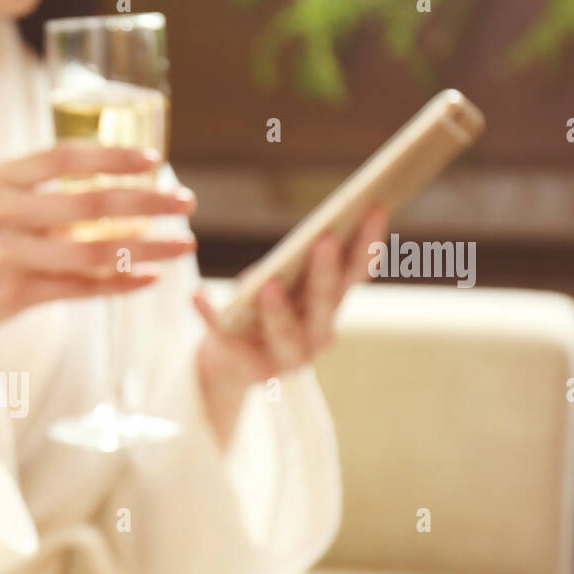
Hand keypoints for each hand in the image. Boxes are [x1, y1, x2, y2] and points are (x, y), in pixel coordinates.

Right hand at [0, 142, 195, 380]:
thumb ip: (40, 200)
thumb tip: (112, 191)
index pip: (63, 157)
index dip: (112, 155)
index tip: (155, 160)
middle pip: (87, 202)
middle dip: (146, 202)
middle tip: (188, 203)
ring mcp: (3, 253)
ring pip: (89, 249)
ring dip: (145, 247)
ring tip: (183, 245)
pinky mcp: (10, 293)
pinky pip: (77, 288)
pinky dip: (117, 284)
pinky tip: (148, 280)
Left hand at [192, 206, 389, 444]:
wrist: (231, 361)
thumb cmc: (262, 309)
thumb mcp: (281, 280)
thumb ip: (295, 262)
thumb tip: (310, 228)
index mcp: (331, 307)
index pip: (355, 273)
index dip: (367, 243)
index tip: (375, 207)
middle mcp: (318, 335)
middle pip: (327, 302)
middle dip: (326, 271)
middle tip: (326, 239)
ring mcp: (287, 357)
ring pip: (286, 331)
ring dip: (278, 309)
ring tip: (268, 285)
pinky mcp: (248, 366)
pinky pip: (226, 336)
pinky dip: (211, 315)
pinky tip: (198, 295)